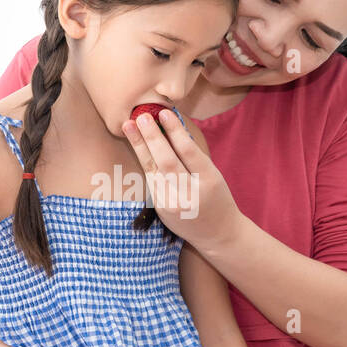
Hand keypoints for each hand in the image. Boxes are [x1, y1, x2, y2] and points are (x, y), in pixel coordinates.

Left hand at [122, 109, 241, 249]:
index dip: (175, 131)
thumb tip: (171, 126)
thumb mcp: (213, 175)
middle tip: (141, 116)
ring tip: (129, 126)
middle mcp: (190, 193)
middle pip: (167, 161)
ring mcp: (173, 203)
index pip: (188, 151)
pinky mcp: (161, 208)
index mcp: (209, 180)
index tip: (164, 113)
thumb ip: (194, 156)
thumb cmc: (216, 197)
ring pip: (153, 170)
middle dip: (151, 137)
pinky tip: (136, 145)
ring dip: (139, 146)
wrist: (217, 233)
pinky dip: (144, 160)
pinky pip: (151, 180)